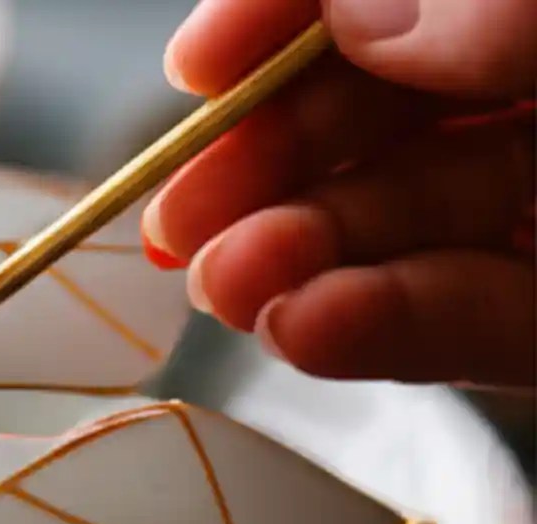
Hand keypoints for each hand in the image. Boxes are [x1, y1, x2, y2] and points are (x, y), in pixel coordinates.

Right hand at [143, 0, 534, 386]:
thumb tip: (358, 7)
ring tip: (229, 288)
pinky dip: (394, 331)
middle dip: (270, 163)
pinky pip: (487, 323)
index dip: (279, 19)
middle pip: (383, 111)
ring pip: (423, 222)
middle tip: (181, 220)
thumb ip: (501, 6)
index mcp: (527, 11)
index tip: (196, 67)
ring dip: (308, 260)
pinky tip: (307, 331)